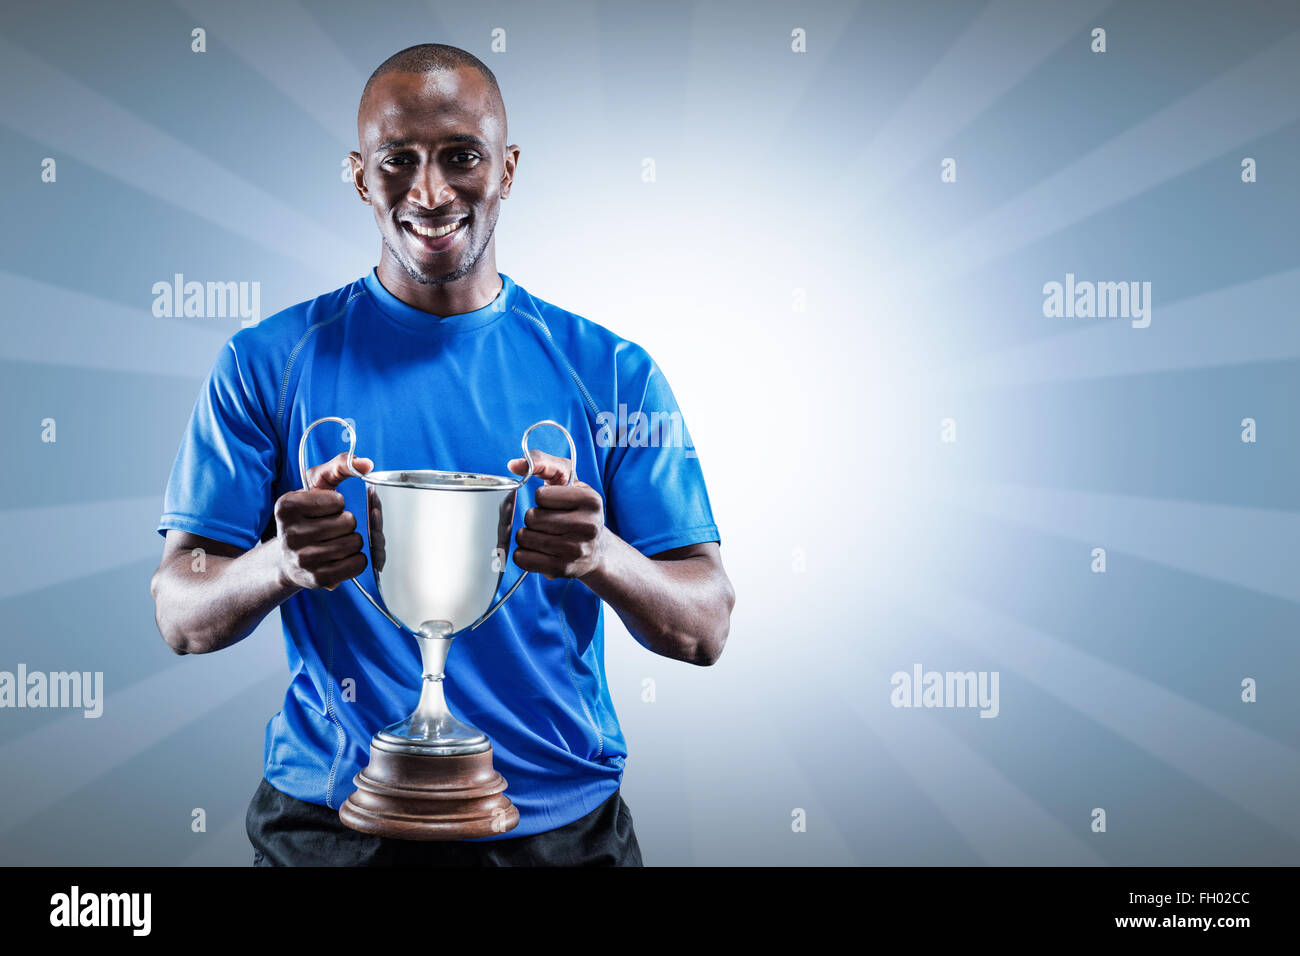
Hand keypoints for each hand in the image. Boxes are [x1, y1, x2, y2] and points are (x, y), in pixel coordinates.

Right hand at [273, 453, 372, 590]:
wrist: (288, 558)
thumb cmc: (307, 516)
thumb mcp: (316, 485)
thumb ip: (340, 465)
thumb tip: (366, 464)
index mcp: (286, 506)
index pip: (337, 501)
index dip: (337, 504)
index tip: (323, 510)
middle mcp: (289, 534)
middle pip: (348, 522)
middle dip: (347, 522)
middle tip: (331, 527)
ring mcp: (302, 559)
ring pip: (354, 543)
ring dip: (352, 540)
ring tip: (336, 541)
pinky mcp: (317, 579)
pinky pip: (357, 564)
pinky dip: (357, 559)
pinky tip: (342, 556)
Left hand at [507, 449, 607, 580]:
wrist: (598, 551)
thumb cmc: (577, 510)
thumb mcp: (568, 479)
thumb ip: (542, 462)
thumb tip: (513, 464)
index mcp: (591, 500)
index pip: (541, 495)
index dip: (542, 498)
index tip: (555, 504)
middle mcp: (588, 526)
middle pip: (532, 517)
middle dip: (533, 518)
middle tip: (548, 522)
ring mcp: (575, 550)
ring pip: (524, 537)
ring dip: (527, 535)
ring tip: (544, 536)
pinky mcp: (562, 569)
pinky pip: (522, 558)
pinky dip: (523, 553)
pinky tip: (537, 550)